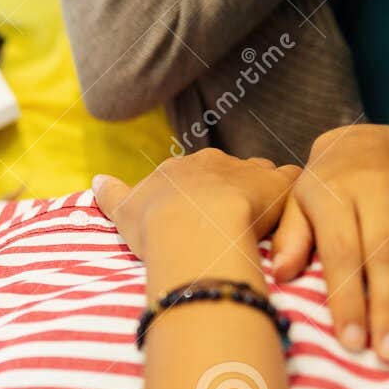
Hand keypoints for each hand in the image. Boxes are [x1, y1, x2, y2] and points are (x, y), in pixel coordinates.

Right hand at [93, 150, 300, 262]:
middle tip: (232, 222)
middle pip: (228, 171)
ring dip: (263, 193)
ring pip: (261, 175)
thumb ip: (111, 195)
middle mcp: (213, 162)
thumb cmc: (155, 224)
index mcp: (179, 168)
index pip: (193, 174)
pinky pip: (293, 181)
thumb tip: (95, 180)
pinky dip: (293, 196)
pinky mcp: (279, 186)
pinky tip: (292, 215)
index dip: (198, 193)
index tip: (200, 215)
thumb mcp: (124, 210)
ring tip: (264, 222)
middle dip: (231, 190)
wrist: (192, 227)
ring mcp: (247, 172)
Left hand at [269, 125, 388, 362]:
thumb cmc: (324, 185)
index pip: (340, 253)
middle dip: (388, 305)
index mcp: (332, 196)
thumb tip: (281, 274)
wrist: (362, 136)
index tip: (352, 342)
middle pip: (385, 252)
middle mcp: (375, 188)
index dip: (347, 299)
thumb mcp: (296, 204)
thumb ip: (292, 237)